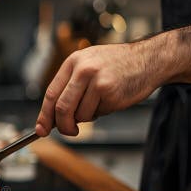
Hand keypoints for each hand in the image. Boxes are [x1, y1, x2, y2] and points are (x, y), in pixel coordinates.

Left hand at [35, 42, 159, 136]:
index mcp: (73, 62)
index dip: (44, 115)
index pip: (51, 94)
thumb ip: (70, 87)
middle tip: (70, 131)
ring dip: (88, 117)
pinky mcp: (111, 92)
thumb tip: (52, 118)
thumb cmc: (118, 65)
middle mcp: (82, 69)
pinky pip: (98, 113)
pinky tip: (112, 99)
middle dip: (63, 125)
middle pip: (61, 108)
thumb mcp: (89, 66)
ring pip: (80, 114)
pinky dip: (102, 113)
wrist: (150, 59)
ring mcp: (97, 81)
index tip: (41, 129)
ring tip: (100, 102)